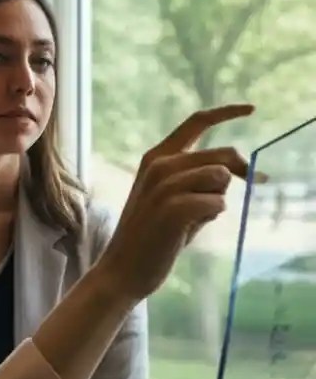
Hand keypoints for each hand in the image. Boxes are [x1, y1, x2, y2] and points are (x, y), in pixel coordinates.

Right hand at [95, 104, 253, 301]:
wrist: (122, 269)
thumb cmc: (152, 236)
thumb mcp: (169, 197)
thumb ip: (195, 177)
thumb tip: (235, 169)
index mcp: (155, 158)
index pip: (196, 122)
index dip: (227, 113)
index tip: (252, 109)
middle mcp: (159, 166)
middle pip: (221, 154)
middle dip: (241, 172)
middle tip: (255, 184)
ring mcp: (164, 186)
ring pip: (221, 178)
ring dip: (217, 200)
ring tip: (195, 218)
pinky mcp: (174, 208)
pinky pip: (217, 203)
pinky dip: (210, 217)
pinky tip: (189, 230)